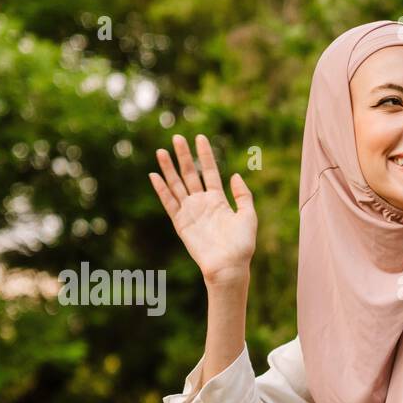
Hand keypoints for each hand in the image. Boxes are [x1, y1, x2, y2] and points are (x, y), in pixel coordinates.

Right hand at [149, 133, 256, 287]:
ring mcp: (190, 212)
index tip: (200, 137)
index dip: (205, 155)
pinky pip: (169, 203)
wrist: (229, 266)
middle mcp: (202, 204)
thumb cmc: (242, 245)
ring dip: (169, 168)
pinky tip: (154, 175)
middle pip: (190, 174)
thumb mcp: (249, 216)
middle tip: (177, 137)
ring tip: (161, 151)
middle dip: (183, 156)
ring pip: (177, 185)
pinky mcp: (181, 223)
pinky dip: (161, 189)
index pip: (209, 172)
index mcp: (219, 201)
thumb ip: (243, 195)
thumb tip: (235, 175)